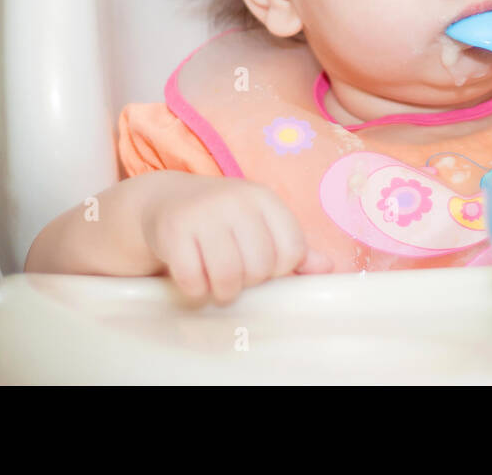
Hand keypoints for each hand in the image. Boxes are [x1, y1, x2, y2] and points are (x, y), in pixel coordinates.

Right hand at [141, 174, 332, 306]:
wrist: (165, 201)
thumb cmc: (222, 220)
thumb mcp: (259, 224)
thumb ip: (292, 247)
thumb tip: (326, 268)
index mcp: (263, 198)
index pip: (292, 249)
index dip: (280, 268)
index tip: (263, 265)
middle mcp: (235, 200)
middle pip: (260, 267)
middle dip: (249, 281)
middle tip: (236, 273)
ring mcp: (202, 214)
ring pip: (228, 277)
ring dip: (222, 292)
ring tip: (217, 284)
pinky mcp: (173, 231)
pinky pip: (193, 281)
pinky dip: (195, 291)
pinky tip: (194, 280)